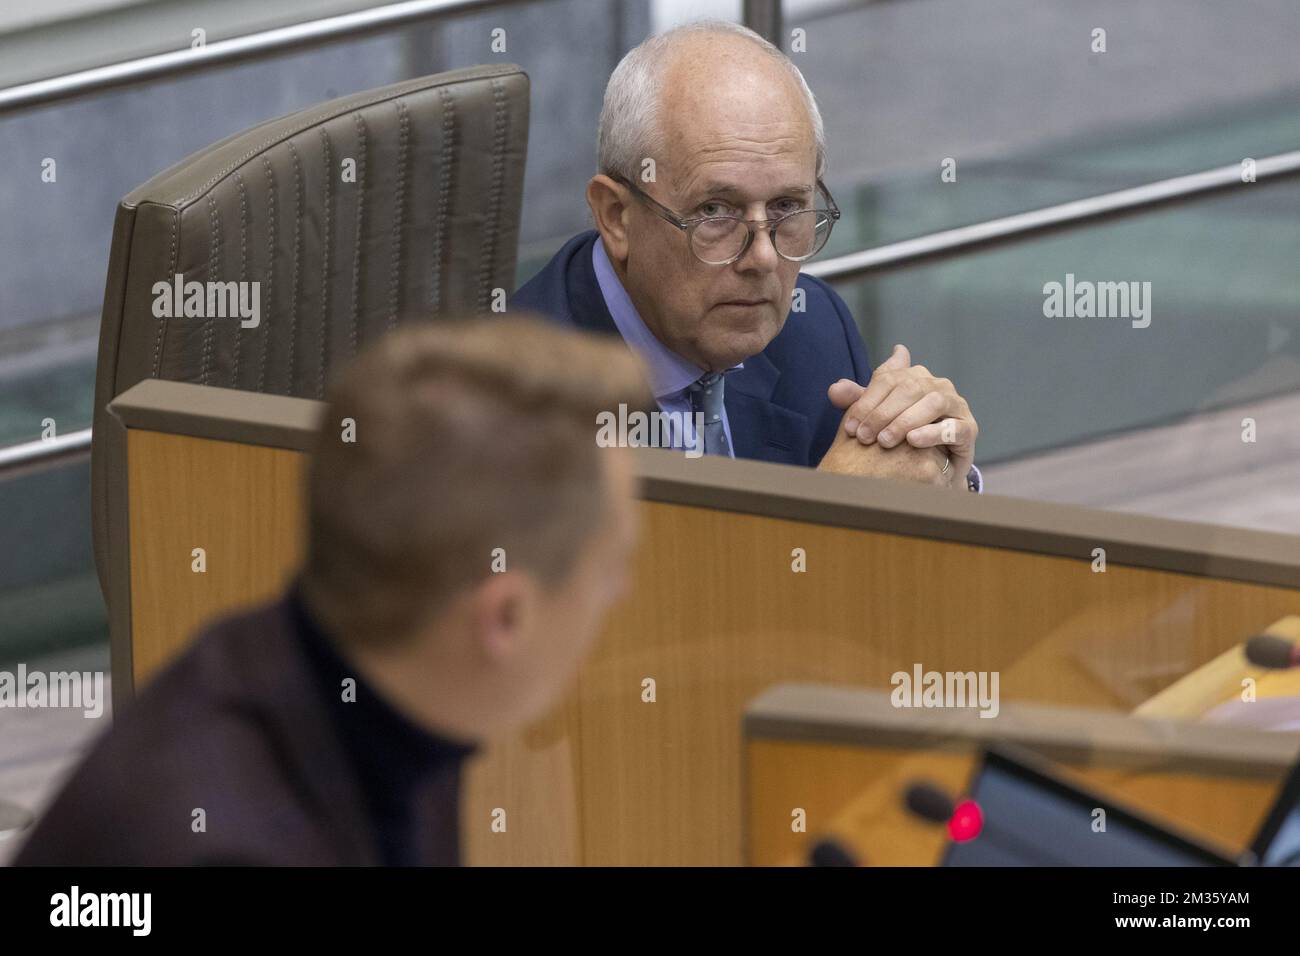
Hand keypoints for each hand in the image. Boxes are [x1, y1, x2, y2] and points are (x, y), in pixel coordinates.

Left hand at [828, 344, 977, 485]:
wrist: (926, 470)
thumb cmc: (897, 439)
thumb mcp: (874, 419)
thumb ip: (856, 403)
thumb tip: (834, 388)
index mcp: (914, 377)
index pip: (887, 379)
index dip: (866, 402)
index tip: (849, 427)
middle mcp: (937, 385)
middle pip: (909, 388)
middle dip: (882, 413)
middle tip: (864, 437)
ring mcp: (956, 405)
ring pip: (933, 403)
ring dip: (905, 421)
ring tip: (885, 440)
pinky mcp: (969, 429)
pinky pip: (953, 427)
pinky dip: (932, 432)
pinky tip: (913, 441)